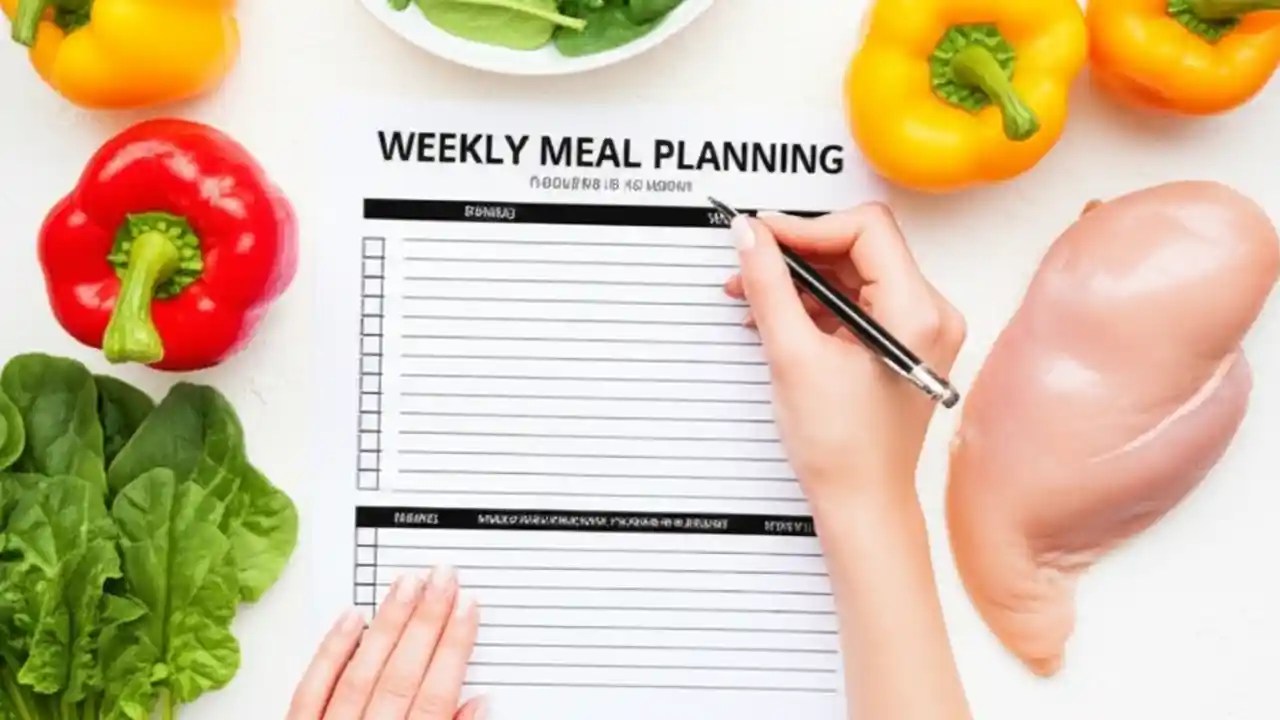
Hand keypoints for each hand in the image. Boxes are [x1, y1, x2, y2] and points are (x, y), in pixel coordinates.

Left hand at [288, 567, 483, 719]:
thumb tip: (480, 704)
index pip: (437, 695)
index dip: (455, 647)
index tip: (467, 606)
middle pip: (402, 675)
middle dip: (426, 620)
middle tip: (442, 578)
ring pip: (362, 673)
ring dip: (388, 623)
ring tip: (406, 584)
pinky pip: (312, 689)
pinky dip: (332, 651)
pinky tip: (351, 617)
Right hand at [724, 204, 965, 504]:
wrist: (861, 501)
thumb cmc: (842, 448)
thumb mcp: (792, 355)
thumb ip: (768, 285)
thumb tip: (750, 237)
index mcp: (918, 313)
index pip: (864, 230)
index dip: (806, 227)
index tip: (763, 234)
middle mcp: (930, 315)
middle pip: (860, 247)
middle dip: (799, 252)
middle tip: (752, 259)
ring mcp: (918, 330)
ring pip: (854, 272)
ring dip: (802, 277)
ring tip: (755, 291)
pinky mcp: (901, 343)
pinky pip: (857, 300)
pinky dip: (816, 301)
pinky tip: (779, 313)